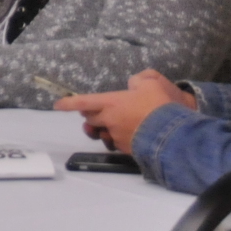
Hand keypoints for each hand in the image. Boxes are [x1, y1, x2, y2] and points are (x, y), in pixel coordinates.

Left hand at [56, 70, 193, 153]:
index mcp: (112, 103)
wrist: (173, 134)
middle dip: (92, 114)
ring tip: (118, 121)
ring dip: (105, 128)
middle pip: (91, 119)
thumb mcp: (152, 82)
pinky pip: (116, 142)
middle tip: (100, 109)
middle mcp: (110, 121)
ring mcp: (117, 136)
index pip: (83, 102)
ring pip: (103, 132)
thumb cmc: (160, 105)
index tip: (57, 104)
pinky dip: (119, 137)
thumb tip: (133, 85)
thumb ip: (138, 81)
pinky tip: (133, 131)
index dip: (68, 103)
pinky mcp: (126, 149)